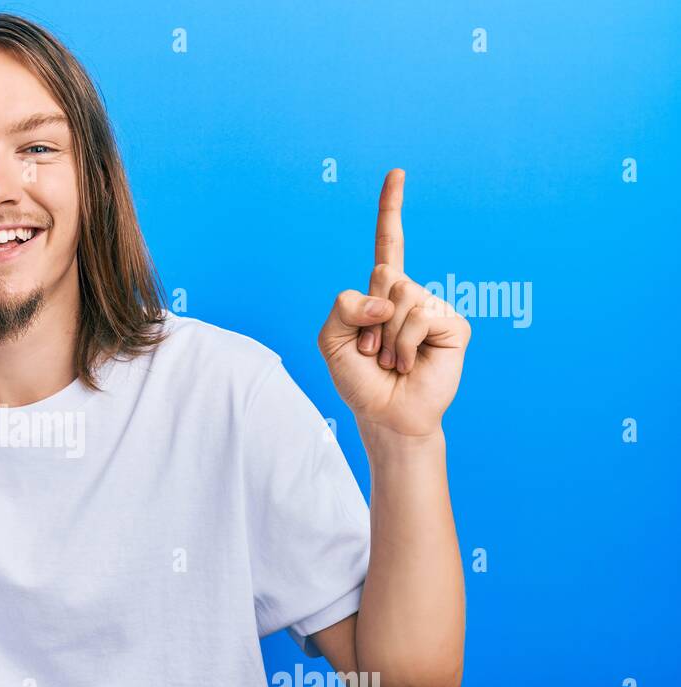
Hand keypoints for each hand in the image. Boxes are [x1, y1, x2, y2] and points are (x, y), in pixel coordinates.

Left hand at [317, 169, 470, 437]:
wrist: (385, 415)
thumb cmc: (359, 379)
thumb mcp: (330, 340)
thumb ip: (343, 307)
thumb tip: (387, 296)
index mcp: (381, 292)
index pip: (389, 243)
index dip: (391, 209)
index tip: (397, 173)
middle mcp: (409, 294)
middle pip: (383, 274)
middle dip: (366, 319)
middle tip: (371, 351)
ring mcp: (433, 307)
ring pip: (399, 296)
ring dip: (383, 337)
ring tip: (389, 360)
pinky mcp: (453, 325)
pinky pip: (419, 317)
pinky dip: (403, 345)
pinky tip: (408, 364)